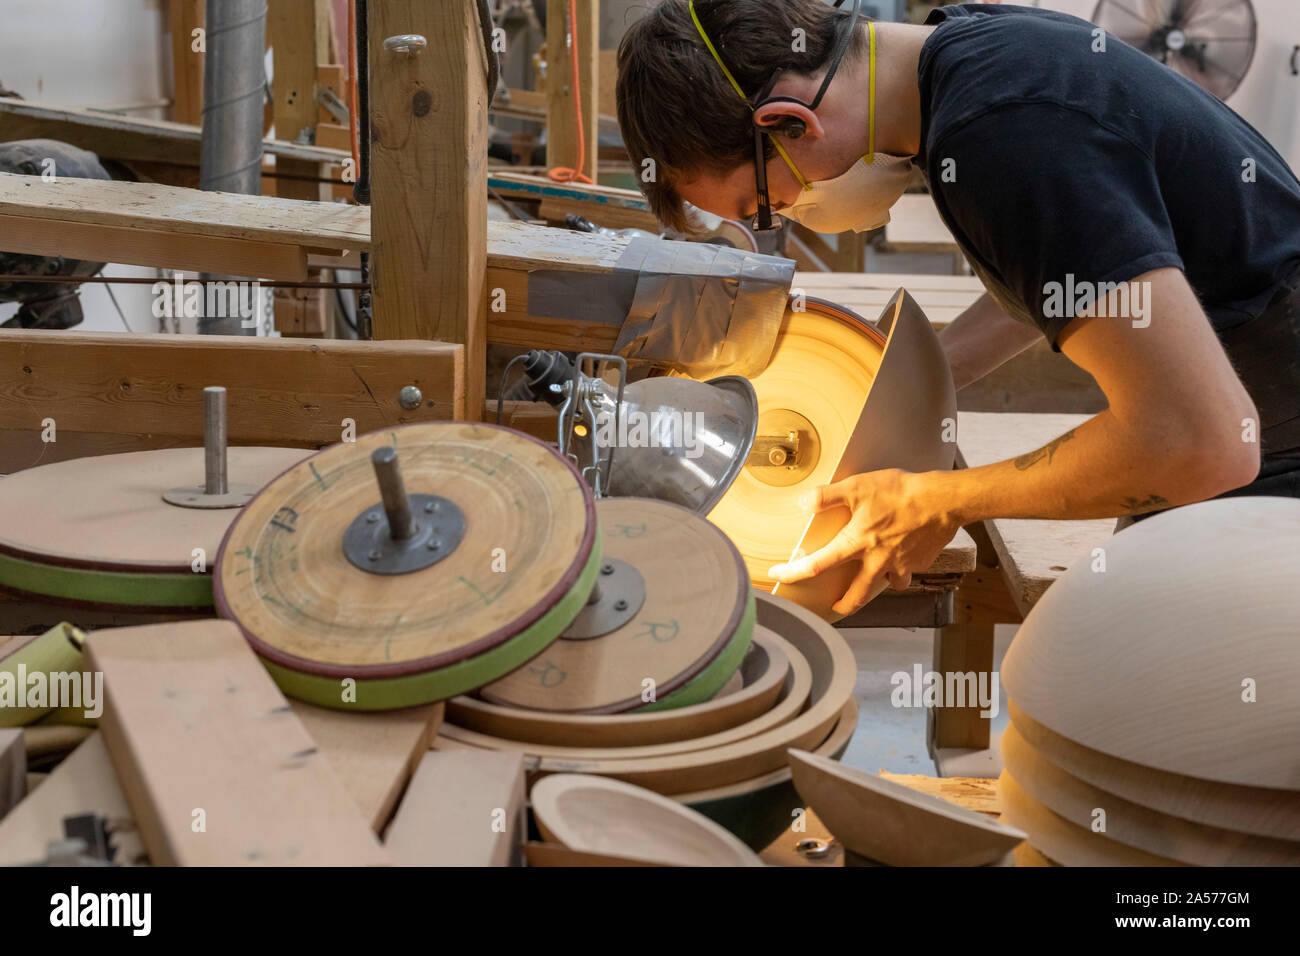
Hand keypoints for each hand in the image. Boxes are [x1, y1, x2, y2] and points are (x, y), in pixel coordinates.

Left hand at [768, 469, 957, 615]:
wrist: (944, 501)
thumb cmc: (901, 492)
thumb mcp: (858, 486)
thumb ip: (827, 496)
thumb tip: (802, 502)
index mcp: (856, 543)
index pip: (816, 566)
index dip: (793, 573)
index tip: (780, 575)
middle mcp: (876, 561)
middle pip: (855, 597)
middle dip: (843, 605)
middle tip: (835, 606)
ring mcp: (899, 565)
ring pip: (884, 587)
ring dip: (875, 587)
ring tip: (871, 580)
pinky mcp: (918, 563)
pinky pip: (905, 573)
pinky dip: (900, 570)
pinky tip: (899, 558)